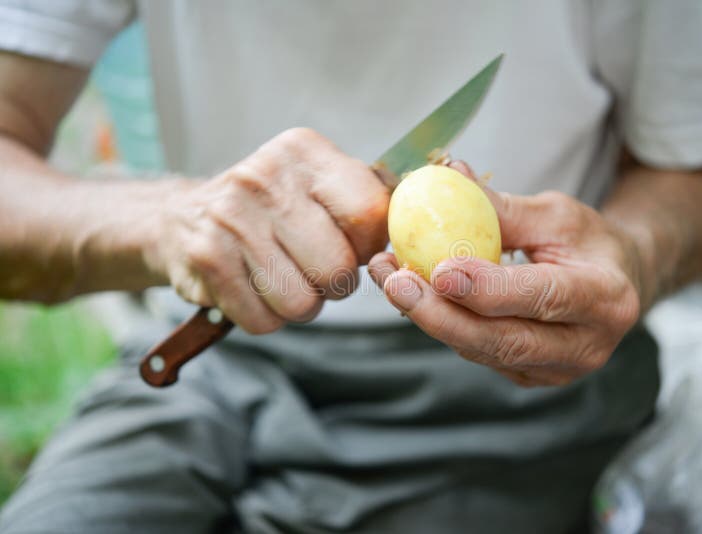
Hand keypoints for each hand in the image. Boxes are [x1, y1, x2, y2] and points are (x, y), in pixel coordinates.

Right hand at [150, 127, 389, 332]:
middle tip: (317, 270)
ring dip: (301, 304)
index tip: (357, 246)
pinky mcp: (206, 259)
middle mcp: (265, 178)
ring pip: (301, 303)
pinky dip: (267, 317)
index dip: (372, 245)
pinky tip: (255, 288)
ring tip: (284, 277)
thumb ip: (364, 202)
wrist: (182, 219)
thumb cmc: (270, 209)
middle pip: (338, 269)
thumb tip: (412, 238)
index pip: (369, 213)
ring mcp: (231, 218)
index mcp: (304, 151)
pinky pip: (264, 321)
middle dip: (335, 284)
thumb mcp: (315, 183)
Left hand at [368, 161, 642, 386]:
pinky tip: (414, 293)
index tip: (441, 270)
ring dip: (430, 317)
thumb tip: (447, 177)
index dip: (489, 290)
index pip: (544, 297)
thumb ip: (503, 209)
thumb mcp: (555, 214)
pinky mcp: (531, 375)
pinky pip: (479, 354)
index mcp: (606, 297)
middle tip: (395, 282)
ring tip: (390, 276)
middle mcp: (586, 345)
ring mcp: (558, 369)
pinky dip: (443, 324)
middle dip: (441, 315)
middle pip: (504, 340)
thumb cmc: (588, 243)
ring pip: (483, 351)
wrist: (618, 284)